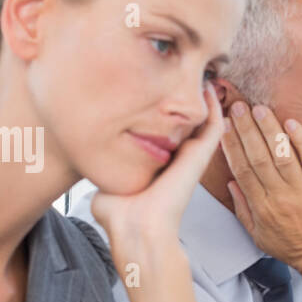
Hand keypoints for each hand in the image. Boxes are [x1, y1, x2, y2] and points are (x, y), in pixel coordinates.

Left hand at [92, 81, 224, 258]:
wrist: (136, 228)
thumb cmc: (119, 214)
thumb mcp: (105, 184)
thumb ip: (101, 168)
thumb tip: (87, 159)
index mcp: (158, 164)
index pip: (165, 131)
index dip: (162, 110)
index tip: (152, 86)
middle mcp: (177, 159)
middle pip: (187, 123)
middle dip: (186, 99)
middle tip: (182, 73)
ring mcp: (190, 157)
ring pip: (204, 121)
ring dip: (205, 99)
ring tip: (202, 75)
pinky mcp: (199, 156)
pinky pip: (213, 125)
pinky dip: (213, 106)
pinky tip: (208, 87)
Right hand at [222, 101, 301, 276]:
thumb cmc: (295, 249)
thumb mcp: (260, 236)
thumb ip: (243, 209)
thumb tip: (231, 182)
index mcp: (262, 208)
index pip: (242, 170)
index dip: (232, 146)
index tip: (224, 126)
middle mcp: (280, 197)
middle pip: (259, 157)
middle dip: (246, 130)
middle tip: (237, 107)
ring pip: (282, 154)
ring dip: (269, 129)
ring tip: (259, 108)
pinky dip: (301, 140)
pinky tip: (290, 122)